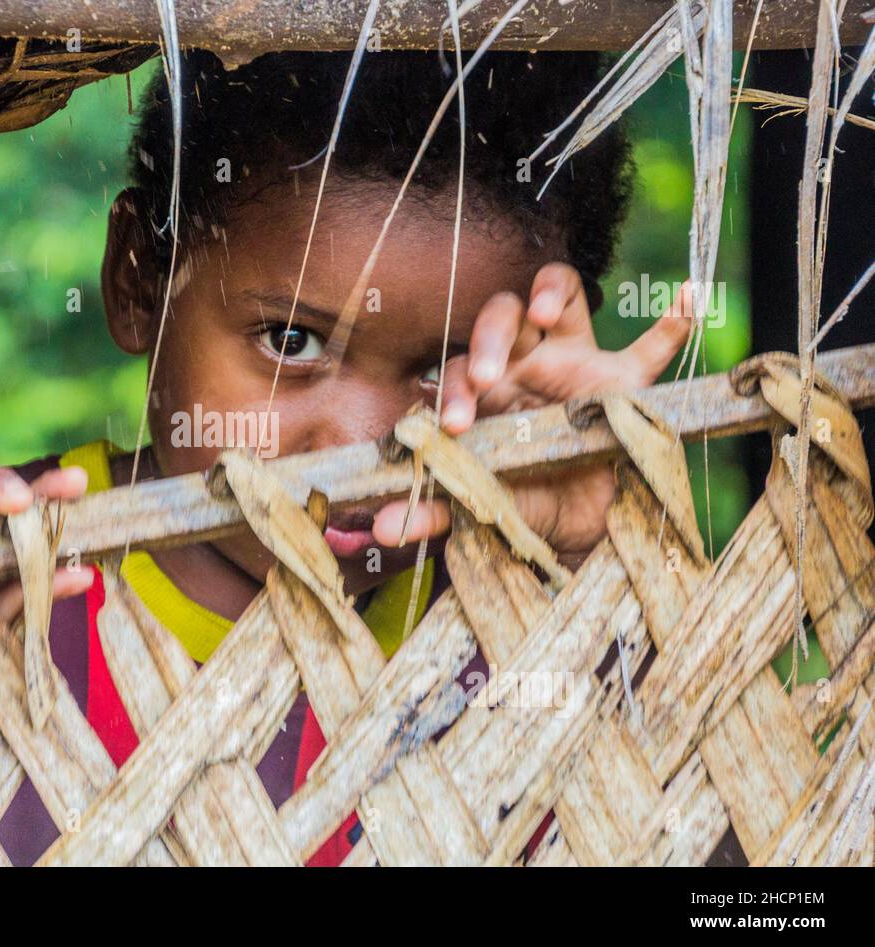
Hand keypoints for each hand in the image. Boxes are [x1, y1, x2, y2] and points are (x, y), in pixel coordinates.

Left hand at [374, 263, 694, 565]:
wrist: (573, 531)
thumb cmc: (518, 503)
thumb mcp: (479, 509)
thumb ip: (434, 510)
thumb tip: (380, 529)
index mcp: (483, 390)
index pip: (460, 366)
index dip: (454, 388)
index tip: (457, 424)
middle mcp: (524, 365)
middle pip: (501, 318)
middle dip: (489, 339)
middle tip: (486, 379)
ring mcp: (576, 364)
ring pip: (563, 299)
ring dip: (551, 293)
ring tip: (544, 314)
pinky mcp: (626, 381)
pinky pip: (653, 346)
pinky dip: (672, 324)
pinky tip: (688, 299)